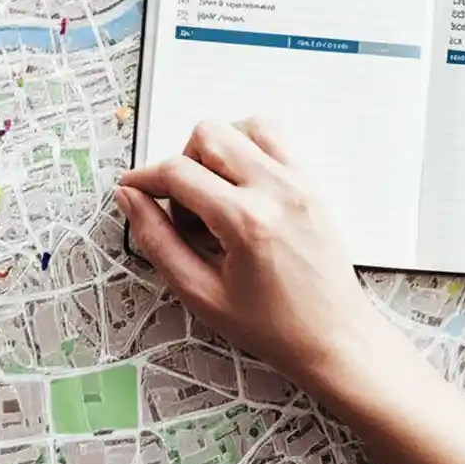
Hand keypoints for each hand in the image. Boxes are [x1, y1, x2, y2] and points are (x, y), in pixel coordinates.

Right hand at [116, 118, 377, 387]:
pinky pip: (275, 138)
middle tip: (184, 208)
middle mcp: (276, 190)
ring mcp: (300, 181)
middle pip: (209, 134)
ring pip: (243, 125)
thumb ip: (158, 240)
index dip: (145, 178)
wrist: (334, 337)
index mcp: (246, 221)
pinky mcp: (312, 183)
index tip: (134, 190)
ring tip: (214, 194)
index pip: (178, 172)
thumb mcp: (200, 293)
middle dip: (182, 163)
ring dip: (218, 148)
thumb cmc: (273, 327)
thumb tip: (130, 199)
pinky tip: (240, 188)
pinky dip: (248, 148)